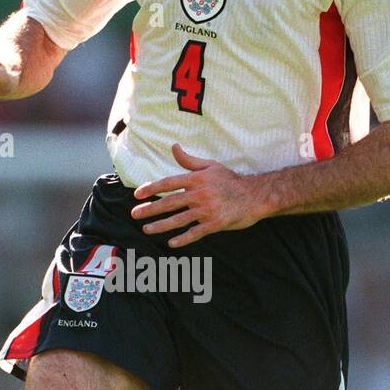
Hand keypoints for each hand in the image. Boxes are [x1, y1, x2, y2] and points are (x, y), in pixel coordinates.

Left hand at [131, 143, 263, 245]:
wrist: (255, 196)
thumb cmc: (231, 180)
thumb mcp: (210, 166)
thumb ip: (189, 160)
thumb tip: (173, 147)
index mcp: (197, 179)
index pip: (168, 183)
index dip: (151, 189)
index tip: (137, 195)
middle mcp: (200, 194)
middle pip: (169, 203)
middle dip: (150, 209)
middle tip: (134, 214)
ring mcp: (207, 210)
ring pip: (179, 219)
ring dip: (161, 226)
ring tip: (146, 229)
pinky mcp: (215, 224)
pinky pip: (195, 233)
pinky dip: (183, 239)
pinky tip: (171, 243)